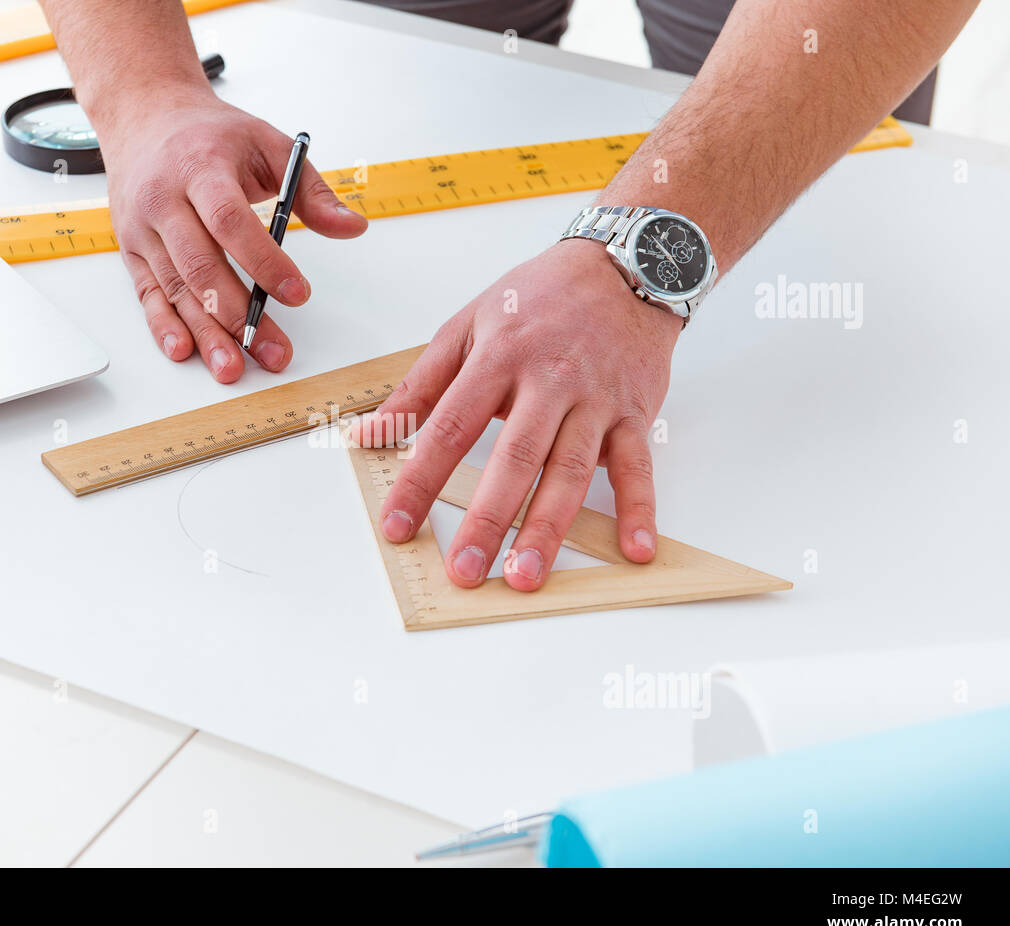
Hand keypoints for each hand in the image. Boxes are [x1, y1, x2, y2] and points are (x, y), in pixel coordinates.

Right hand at [98, 90, 366, 381]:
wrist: (145, 116)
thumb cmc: (211, 136)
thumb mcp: (268, 144)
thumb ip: (311, 190)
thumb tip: (352, 227)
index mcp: (201, 168)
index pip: (230, 221)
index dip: (264, 261)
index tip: (297, 294)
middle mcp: (164, 200)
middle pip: (200, 265)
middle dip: (238, 314)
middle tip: (272, 350)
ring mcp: (143, 229)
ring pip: (175, 289)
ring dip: (205, 333)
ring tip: (234, 367)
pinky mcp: (132, 250)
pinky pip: (148, 295)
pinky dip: (164, 326)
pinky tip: (185, 351)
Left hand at [353, 239, 679, 590]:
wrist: (624, 265)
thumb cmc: (539, 298)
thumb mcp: (466, 325)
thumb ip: (419, 385)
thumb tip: (370, 434)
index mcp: (498, 357)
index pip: (449, 427)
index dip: (420, 480)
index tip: (399, 525)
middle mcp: (548, 382)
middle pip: (514, 458)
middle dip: (487, 519)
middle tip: (465, 570)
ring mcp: (595, 401)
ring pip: (569, 471)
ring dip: (548, 528)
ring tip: (525, 576)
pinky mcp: (635, 413)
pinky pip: (637, 467)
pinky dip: (639, 509)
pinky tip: (633, 550)